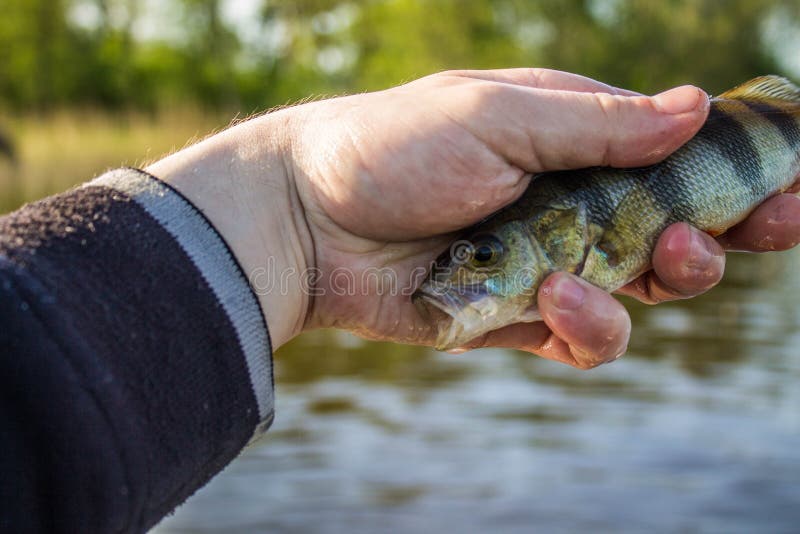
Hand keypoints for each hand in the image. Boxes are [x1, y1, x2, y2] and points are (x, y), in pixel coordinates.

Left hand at [150, 68, 799, 368]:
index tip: (790, 184)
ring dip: (661, 280)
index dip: (738, 170)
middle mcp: (570, 200)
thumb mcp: (496, 117)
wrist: (307, 221)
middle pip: (676, 227)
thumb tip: (697, 109)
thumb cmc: (390, 149)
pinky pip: (587, 336)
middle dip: (725, 232)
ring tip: (640, 263)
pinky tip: (557, 299)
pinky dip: (591, 324)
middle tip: (759, 228)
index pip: (676, 155)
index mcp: (574, 138)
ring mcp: (549, 261)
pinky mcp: (520, 315)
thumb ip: (598, 123)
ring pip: (642, 290)